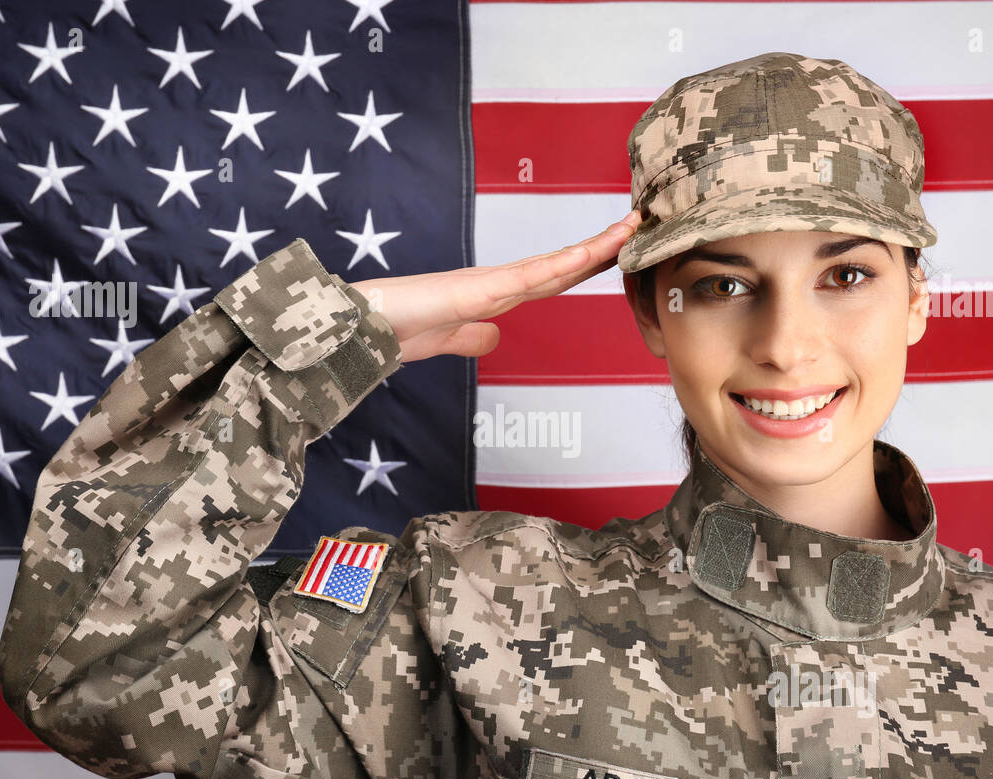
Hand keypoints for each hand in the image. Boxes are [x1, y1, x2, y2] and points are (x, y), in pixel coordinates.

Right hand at [349, 209, 641, 362]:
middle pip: (560, 265)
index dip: (585, 264)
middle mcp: (493, 282)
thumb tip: (494, 338)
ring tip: (628, 228)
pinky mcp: (470, 291)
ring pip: (550, 265)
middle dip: (601, 247)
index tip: (619, 250)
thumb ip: (468, 338)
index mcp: (490, 295)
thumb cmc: (391, 330)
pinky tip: (582, 257)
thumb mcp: (443, 341)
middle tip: (639, 223)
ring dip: (591, 248)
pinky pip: (522, 279)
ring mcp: (484, 284)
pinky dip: (555, 268)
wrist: (353, 328)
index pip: (550, 279)